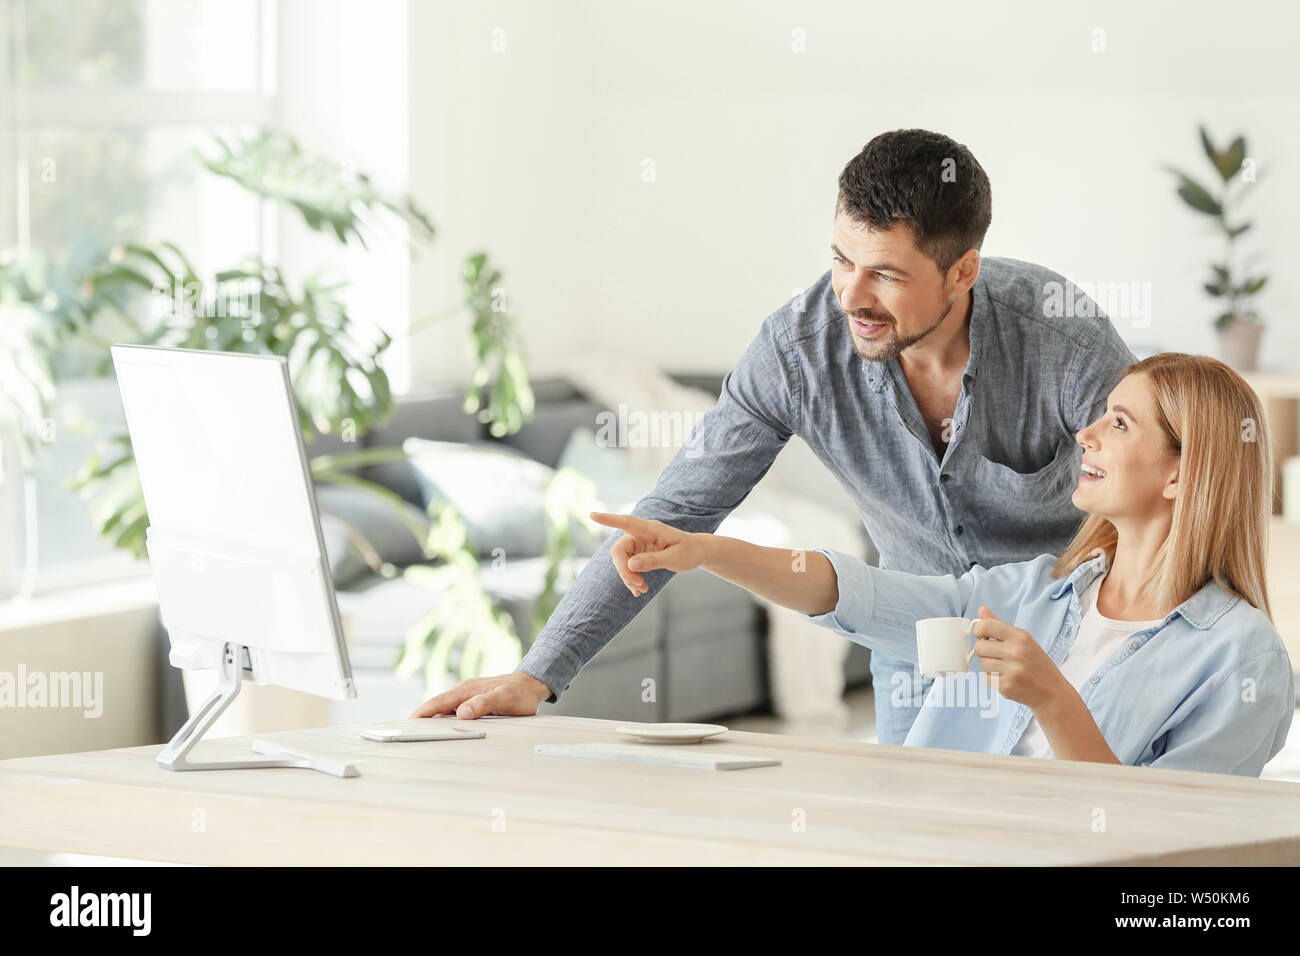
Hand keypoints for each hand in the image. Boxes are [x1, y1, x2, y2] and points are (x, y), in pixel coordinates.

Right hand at [409, 672, 552, 719]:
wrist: (532, 683)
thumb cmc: (520, 692)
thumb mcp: (505, 698)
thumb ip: (484, 704)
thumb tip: (462, 712)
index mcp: (467, 690)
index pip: (438, 702)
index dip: (422, 713)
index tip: (408, 724)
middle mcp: (464, 691)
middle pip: (437, 706)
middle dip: (421, 718)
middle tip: (406, 733)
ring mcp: (467, 696)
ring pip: (444, 709)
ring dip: (432, 720)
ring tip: (418, 735)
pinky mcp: (472, 701)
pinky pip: (453, 711)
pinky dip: (444, 719)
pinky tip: (442, 730)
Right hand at [588, 511, 706, 595]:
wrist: (696, 553)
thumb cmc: (689, 551)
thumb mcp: (675, 558)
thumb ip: (653, 561)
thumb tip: (631, 564)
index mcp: (651, 529)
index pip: (626, 522)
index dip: (609, 520)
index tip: (592, 515)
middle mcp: (641, 534)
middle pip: (619, 550)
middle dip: (624, 570)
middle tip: (638, 586)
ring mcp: (639, 543)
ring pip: (622, 561)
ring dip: (629, 577)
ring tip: (643, 589)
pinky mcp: (639, 553)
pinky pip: (627, 566)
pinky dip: (631, 578)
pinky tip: (639, 590)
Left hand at [970, 606, 1065, 711]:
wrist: (1052, 692)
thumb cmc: (1037, 664)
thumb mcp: (1023, 640)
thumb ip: (999, 625)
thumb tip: (981, 609)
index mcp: (1020, 637)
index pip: (986, 625)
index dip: (979, 630)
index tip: (982, 635)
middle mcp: (1016, 652)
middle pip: (979, 647)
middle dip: (984, 651)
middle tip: (997, 655)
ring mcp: (1011, 670)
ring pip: (981, 663)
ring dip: (989, 666)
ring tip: (1005, 668)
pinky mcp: (1006, 686)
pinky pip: (986, 678)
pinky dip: (993, 679)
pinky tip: (1008, 678)